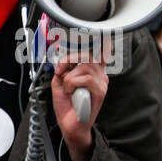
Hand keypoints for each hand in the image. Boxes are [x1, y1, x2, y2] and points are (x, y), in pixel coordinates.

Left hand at [50, 40, 110, 160]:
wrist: (70, 126)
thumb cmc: (68, 108)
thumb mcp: (60, 85)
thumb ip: (62, 71)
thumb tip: (61, 62)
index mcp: (93, 73)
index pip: (100, 52)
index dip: (101, 41)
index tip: (100, 33)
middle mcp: (100, 76)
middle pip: (88, 55)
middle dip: (69, 59)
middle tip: (60, 71)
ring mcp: (101, 83)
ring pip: (85, 66)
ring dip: (69, 76)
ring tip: (67, 88)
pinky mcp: (99, 92)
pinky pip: (85, 78)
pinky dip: (72, 83)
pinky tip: (71, 92)